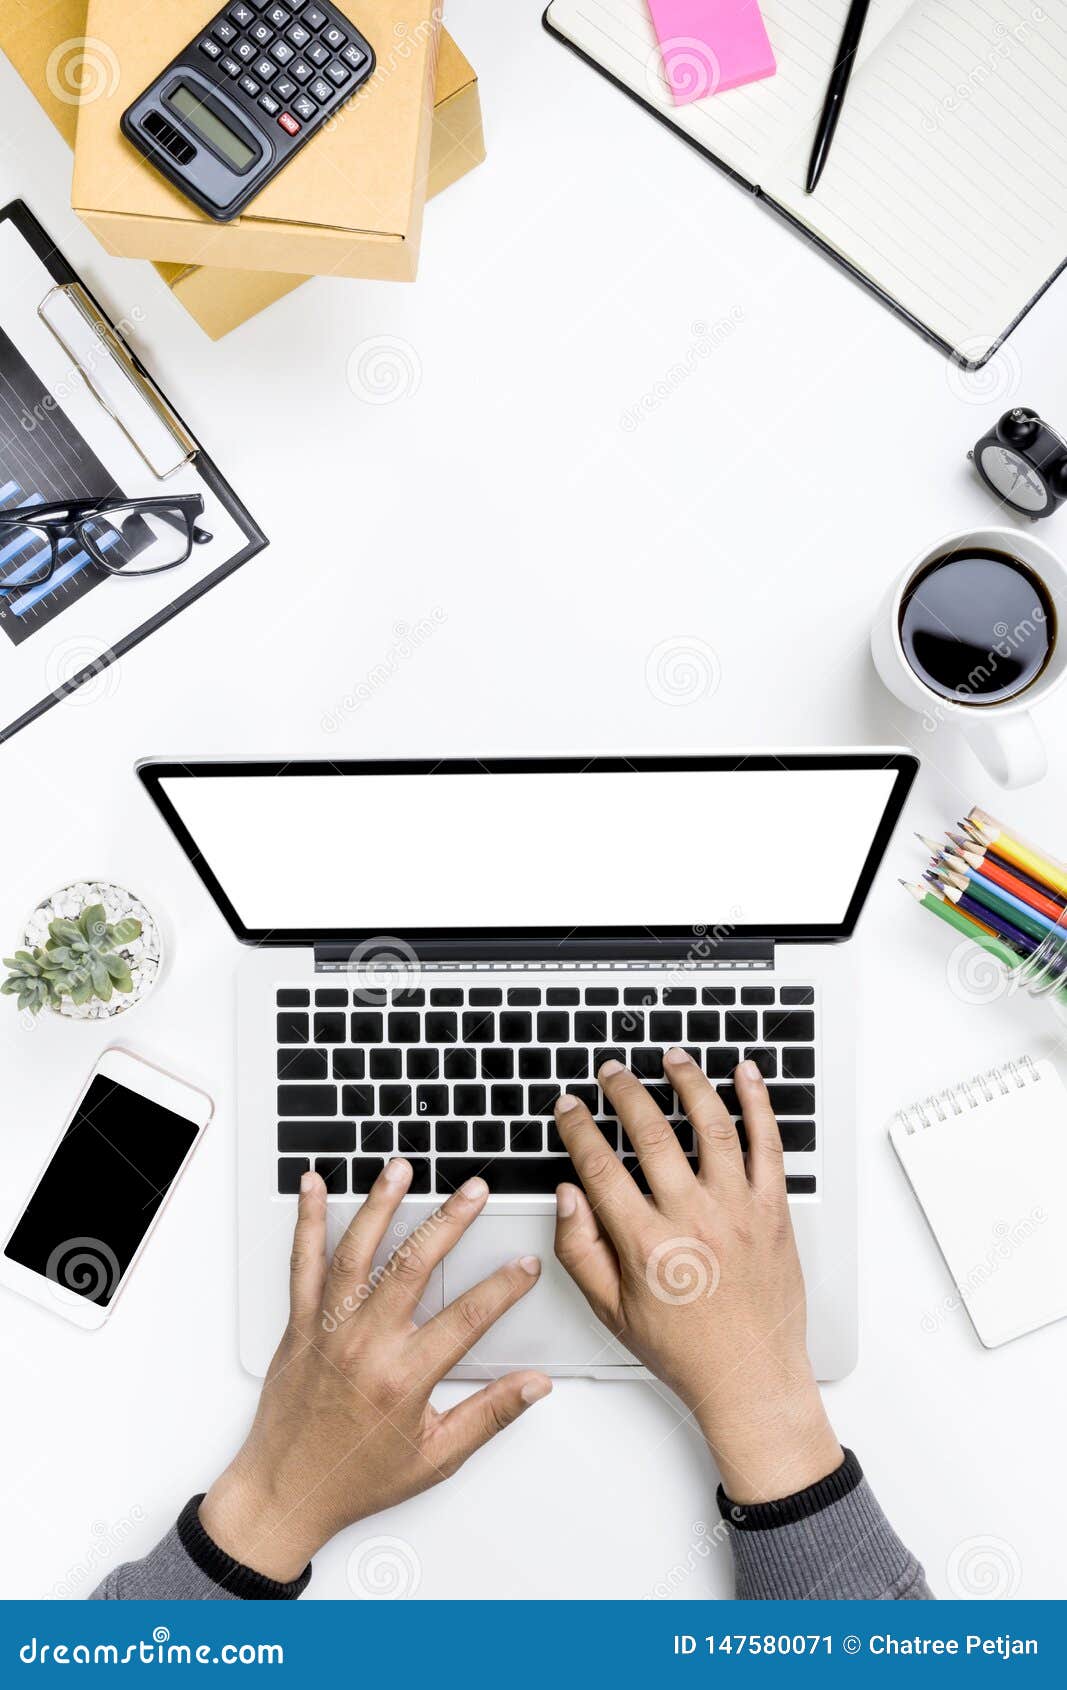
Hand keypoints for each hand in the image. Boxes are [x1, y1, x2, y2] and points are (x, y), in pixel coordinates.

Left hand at [201, 1163, 550, 1580]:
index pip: (468, 1318)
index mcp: (403, 1378)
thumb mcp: (436, 1458)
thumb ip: (489, 1416)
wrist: (284, 1491)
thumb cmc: (355, 1478)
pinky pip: (302, 1263)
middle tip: (473, 1190)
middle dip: (449, 1221)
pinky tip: (312, 1186)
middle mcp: (365, 1345)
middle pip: (414, 1266)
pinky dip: (306, 1221)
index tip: (526, 1264)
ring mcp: (328, 1329)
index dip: (504, 1287)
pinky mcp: (299, 1323)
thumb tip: (533, 1387)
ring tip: (401, 1167)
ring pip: (357, 1251)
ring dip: (380, 1204)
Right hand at [553, 1052, 841, 1503]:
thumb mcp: (612, 1310)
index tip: (568, 1109)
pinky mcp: (774, 1209)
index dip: (578, 1129)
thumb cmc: (686, 1350)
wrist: (752, 1377)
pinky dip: (759, 1103)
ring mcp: (738, 1209)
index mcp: (647, 1245)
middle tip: (611, 1073)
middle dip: (623, 1093)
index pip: (600, 1168)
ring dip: (688, 1083)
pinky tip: (745, 1075)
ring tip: (672, 1059)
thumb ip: (580, 1249)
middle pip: (651, 1134)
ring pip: (711, 1125)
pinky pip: (768, 1144)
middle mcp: (693, 1219)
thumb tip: (567, 1195)